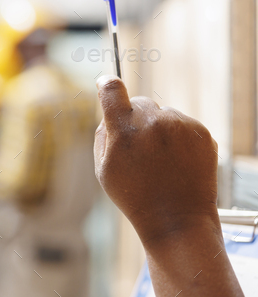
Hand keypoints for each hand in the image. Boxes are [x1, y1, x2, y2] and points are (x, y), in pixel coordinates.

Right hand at [93, 75, 219, 243]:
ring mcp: (180, 125)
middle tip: (138, 148)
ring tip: (161, 161)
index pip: (113, 90)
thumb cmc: (134, 195)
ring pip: (163, 114)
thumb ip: (103, 135)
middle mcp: (153, 121)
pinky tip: (176, 162)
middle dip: (136, 119)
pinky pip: (183, 124)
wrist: (177, 219)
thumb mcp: (103, 169)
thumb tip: (109, 112)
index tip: (106, 83)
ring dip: (159, 130)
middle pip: (140, 103)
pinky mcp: (201, 132)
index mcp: (123, 129)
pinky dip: (179, 139)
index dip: (107, 84)